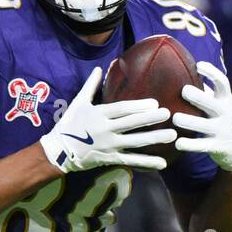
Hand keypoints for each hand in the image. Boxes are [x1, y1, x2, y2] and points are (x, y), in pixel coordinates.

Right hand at [40, 65, 175, 173]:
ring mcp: (109, 146)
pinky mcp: (110, 159)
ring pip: (135, 142)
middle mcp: (106, 130)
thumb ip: (91, 85)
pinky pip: (131, 161)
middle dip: (151, 119)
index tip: (155, 103)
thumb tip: (100, 68)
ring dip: (154, 139)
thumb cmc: (69, 124)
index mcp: (99, 114)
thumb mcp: (78, 102)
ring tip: (172, 136)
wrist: (59, 151)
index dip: (138, 106)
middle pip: (131, 124)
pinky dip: (147, 163)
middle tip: (168, 114)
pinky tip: (162, 163)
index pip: (122, 109)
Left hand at [172, 62, 231, 170]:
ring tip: (175, 118)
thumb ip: (207, 91)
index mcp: (226, 100)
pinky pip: (201, 145)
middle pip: (212, 103)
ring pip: (203, 125)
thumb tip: (184, 69)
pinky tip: (177, 143)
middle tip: (183, 91)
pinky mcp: (216, 147)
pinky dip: (189, 144)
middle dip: (198, 97)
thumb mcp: (220, 103)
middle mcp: (226, 113)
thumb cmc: (222, 119)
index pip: (222, 83)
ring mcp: (221, 131)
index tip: (198, 65)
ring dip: (188, 121)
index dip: (212, 72)